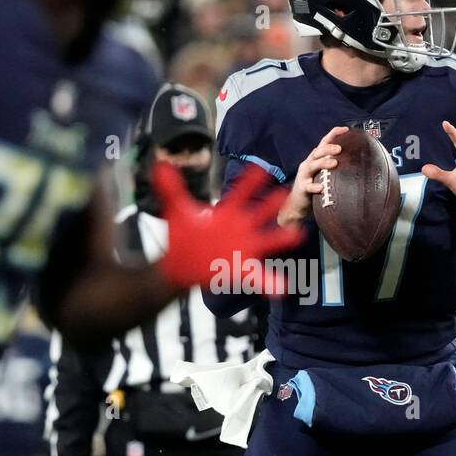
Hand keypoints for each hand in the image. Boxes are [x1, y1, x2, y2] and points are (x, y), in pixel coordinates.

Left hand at [154, 160, 302, 290]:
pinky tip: (280, 289)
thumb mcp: (177, 211)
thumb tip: (159, 166)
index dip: (250, 181)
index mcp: (227, 212)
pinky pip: (259, 276)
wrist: (180, 265)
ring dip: (281, 238)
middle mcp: (241, 227)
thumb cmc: (183, 236)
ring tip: (296, 235)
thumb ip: (172, 190)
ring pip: (268, 240)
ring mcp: (245, 247)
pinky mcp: (242, 268)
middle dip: (271, 204)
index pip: (240, 193)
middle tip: (285, 191)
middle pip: (260, 213)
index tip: (261, 168)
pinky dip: (270, 283)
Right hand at [278, 125, 347, 227]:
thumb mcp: (323, 174)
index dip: (333, 134)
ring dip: (323, 163)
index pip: (324, 143)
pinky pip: (308, 186)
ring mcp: (304, 176)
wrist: (297, 205)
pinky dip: (315, 187)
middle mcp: (308, 164)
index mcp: (315, 159)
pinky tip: (322, 188)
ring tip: (334, 163)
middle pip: (317, 152)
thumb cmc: (314, 188)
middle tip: (340, 148)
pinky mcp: (302, 188)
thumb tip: (355, 161)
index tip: (346, 129)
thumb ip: (334, 167)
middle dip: (328, 148)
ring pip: (312, 165)